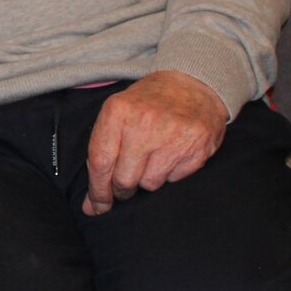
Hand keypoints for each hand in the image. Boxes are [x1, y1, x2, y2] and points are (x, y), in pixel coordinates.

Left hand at [81, 70, 229, 215]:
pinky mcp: (197, 147)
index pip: (100, 163)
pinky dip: (170, 175)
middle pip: (125, 180)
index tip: (96, 207)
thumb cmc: (148, 103)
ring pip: (150, 184)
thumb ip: (101, 155)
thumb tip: (92, 206)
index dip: (97, 191)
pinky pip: (175, 180)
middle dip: (122, 189)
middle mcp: (145, 123)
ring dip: (147, 180)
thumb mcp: (118, 113)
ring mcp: (173, 136)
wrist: (193, 83)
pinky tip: (171, 155)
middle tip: (126, 183)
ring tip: (151, 160)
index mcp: (118, 111)